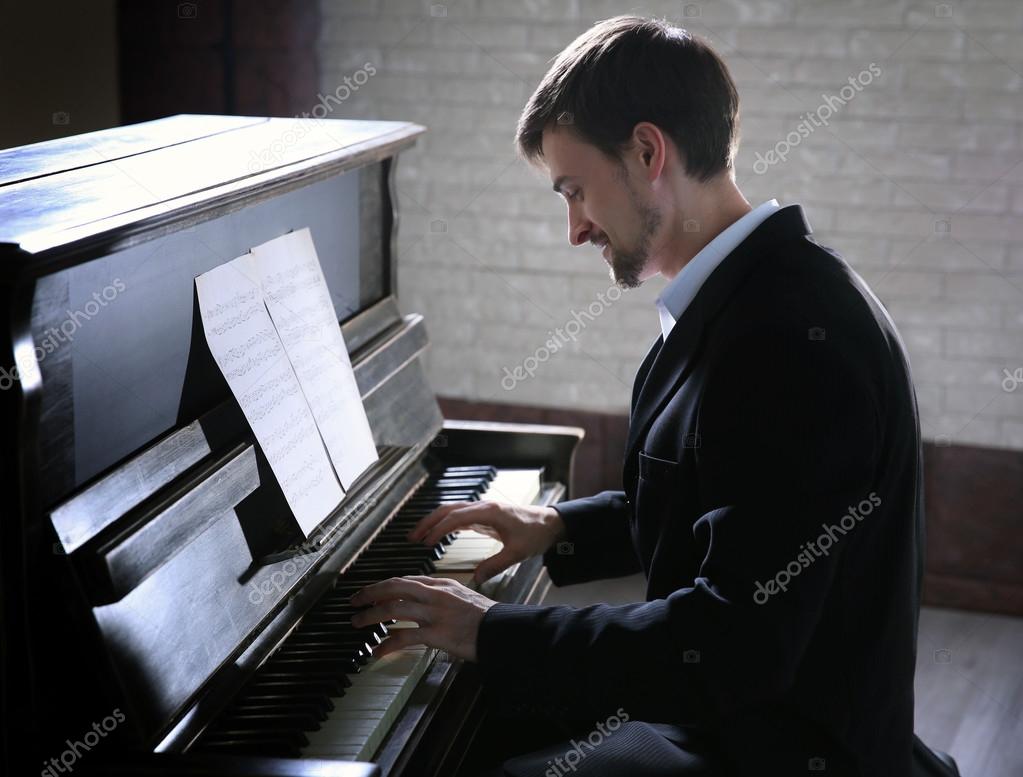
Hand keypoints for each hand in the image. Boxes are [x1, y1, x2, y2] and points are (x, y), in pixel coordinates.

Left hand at [350, 575, 494, 660]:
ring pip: (393, 609)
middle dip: (370, 593)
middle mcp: (436, 594)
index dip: (383, 585)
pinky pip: (404, 637)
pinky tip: (377, 651)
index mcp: (442, 585)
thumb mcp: (464, 597)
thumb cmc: (487, 618)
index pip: (405, 580)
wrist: (502, 630)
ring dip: (371, 616)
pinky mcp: (437, 633)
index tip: (370, 592)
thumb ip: (443, 597)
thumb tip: (425, 600)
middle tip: (355, 601)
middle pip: (394, 587)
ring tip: (358, 623)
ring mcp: (435, 613)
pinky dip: (387, 644)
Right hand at [407, 501, 565, 583]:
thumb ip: (495, 566)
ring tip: (419, 536)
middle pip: (448, 510)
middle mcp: (483, 507)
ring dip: (434, 521)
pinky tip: (437, 535)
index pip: (455, 518)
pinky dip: (445, 524)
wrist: (551, 523)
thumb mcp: (517, 553)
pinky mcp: (484, 515)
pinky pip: (459, 516)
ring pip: (451, 511)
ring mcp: (482, 509)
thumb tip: (475, 579)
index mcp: (489, 512)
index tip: (426, 543)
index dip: (438, 530)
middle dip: (428, 522)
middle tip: (412, 538)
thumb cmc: (536, 534)